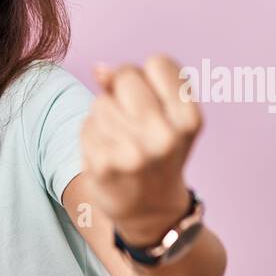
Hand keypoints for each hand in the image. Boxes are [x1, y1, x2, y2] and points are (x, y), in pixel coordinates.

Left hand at [82, 54, 203, 244]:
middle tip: (134, 120)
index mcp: (189, 120)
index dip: (149, 75)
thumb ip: (143, 84)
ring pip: (102, 101)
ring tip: (123, 141)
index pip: (158, 62)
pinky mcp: (103, 165)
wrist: (152, 212)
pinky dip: (92, 135)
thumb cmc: (160, 154)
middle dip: (123, 90)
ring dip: (106, 115)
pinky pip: (86, 124)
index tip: (153, 97)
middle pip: (126, 76)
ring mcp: (132, 153)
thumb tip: (99, 70)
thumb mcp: (171, 118)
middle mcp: (164, 136)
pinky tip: (109, 153)